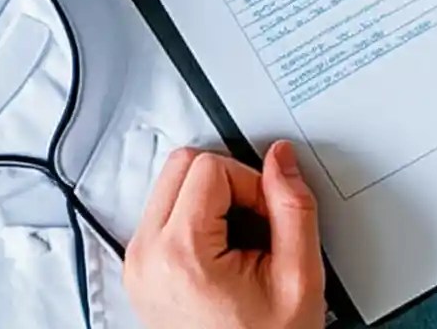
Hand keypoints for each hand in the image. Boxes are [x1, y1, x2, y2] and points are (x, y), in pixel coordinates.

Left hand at [124, 142, 325, 328]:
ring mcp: (138, 263)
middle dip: (228, 180)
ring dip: (211, 197)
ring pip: (171, 184)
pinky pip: (164, 213)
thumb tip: (281, 160)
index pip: (210, 166)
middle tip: (256, 221)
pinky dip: (196, 217)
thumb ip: (294, 208)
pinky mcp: (140, 269)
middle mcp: (147, 256)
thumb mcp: (298, 277)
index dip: (252, 182)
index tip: (269, 216)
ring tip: (241, 241)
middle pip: (182, 165)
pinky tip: (223, 250)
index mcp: (180, 254)